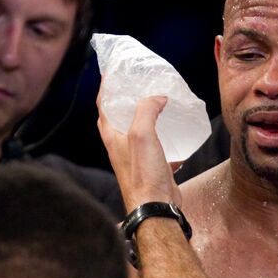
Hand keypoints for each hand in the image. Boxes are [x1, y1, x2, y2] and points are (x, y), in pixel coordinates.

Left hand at [97, 90, 181, 210]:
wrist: (156, 207)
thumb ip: (147, 110)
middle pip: (119, 114)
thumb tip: (157, 97)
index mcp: (111, 135)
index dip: (107, 85)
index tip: (114, 70)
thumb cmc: (144, 175)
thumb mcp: (142, 135)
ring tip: (159, 99)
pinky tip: (174, 129)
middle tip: (140, 82)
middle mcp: (119, 144)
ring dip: (146, 114)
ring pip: (138, 128)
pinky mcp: (150, 164)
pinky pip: (155, 143)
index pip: (103, 103)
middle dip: (127, 97)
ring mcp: (134, 155)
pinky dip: (162, 132)